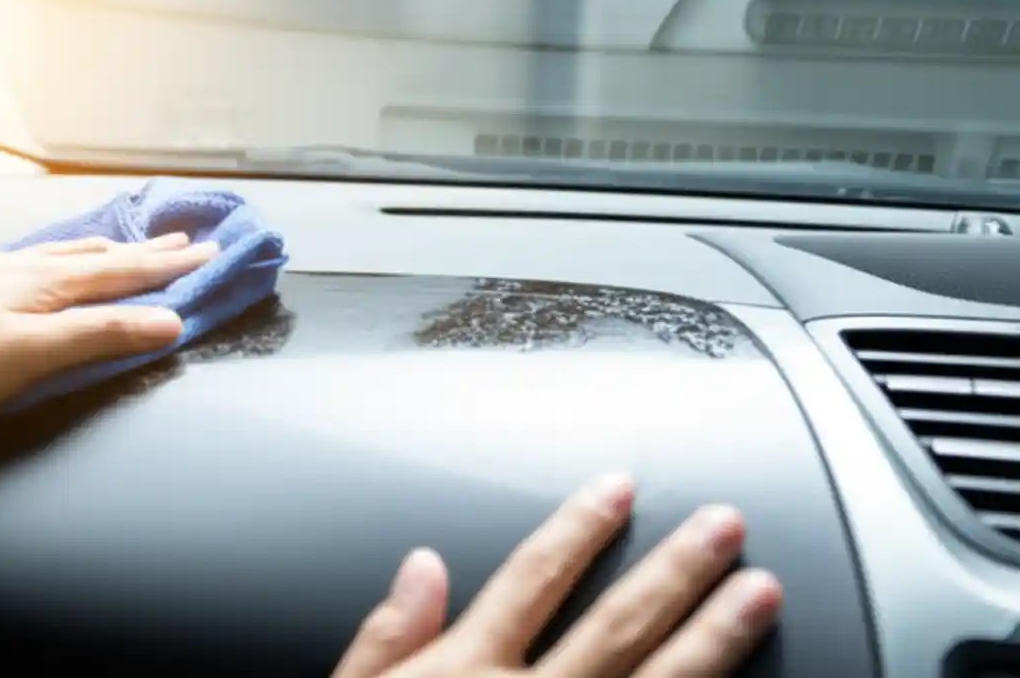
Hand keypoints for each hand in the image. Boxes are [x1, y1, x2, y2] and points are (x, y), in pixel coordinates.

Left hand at [0, 233, 216, 436]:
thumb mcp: (30, 357)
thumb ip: (98, 335)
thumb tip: (168, 321)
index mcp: (47, 285)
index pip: (123, 273)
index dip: (170, 268)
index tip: (209, 254)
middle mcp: (25, 269)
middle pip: (100, 257)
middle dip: (149, 251)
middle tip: (188, 238)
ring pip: (67, 253)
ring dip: (109, 249)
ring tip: (132, 243)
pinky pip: (38, 259)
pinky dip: (67, 255)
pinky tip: (55, 260)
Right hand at [333, 476, 781, 677]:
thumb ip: (387, 638)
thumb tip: (422, 565)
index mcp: (468, 675)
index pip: (533, 580)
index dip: (578, 529)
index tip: (618, 489)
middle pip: (616, 624)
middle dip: (674, 570)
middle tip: (724, 525)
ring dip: (713, 638)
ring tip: (761, 594)